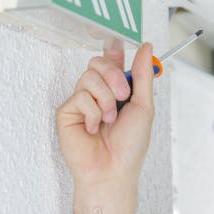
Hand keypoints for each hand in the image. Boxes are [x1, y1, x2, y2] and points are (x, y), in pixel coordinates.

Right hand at [55, 40, 154, 213]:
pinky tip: (93, 128)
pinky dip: (92, 112)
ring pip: (89, 77)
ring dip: (106, 99)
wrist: (113, 171)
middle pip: (98, 63)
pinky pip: (79, 96)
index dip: (114, 50)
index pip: (112, 61)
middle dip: (114, 76)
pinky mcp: (67, 112)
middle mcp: (98, 94)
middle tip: (123, 97)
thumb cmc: (130, 146)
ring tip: (109, 120)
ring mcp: (81, 102)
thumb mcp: (144, 106)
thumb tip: (147, 47)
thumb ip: (143, 76)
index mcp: (117, 91)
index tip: (117, 42)